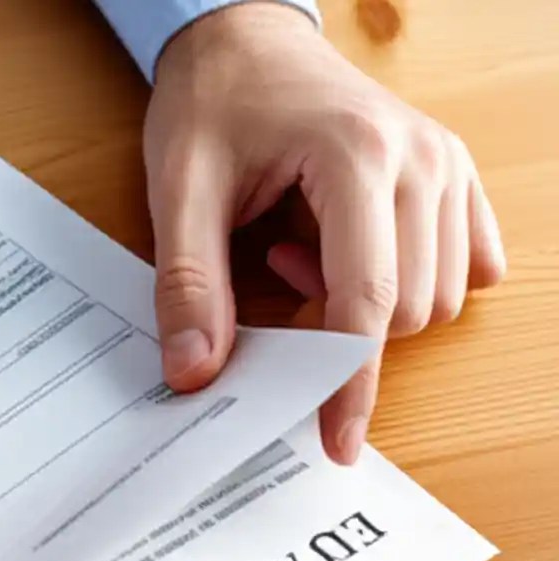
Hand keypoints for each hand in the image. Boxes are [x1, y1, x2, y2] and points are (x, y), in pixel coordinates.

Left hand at [144, 2, 505, 463]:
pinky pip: (461, 266)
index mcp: (355, 156)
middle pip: (408, 307)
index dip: (348, 383)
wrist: (244, 42)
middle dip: (338, 325)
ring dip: (368, 301)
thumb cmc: (212, 104)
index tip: (334, 440)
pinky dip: (405, 282)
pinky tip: (349, 245)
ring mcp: (447, 164)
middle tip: (275, 266)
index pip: (367, 301)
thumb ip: (187, 283)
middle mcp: (422, 159)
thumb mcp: (177, 190)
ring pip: (438, 295)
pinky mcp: (453, 175)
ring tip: (303, 244)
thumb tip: (196, 373)